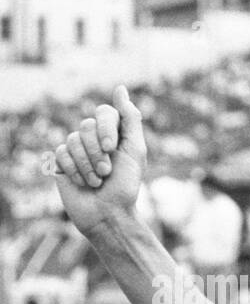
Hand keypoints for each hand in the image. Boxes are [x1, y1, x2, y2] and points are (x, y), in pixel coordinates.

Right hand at [53, 85, 147, 236]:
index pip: (104, 112)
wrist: (109, 214)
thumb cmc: (126, 186)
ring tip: (98, 182)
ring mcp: (76, 149)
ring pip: (73, 140)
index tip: (111, 148)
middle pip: (87, 126)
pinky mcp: (61, 162)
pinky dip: (75, 170)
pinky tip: (84, 184)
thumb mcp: (135, 151)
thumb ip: (130, 119)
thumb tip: (120, 88)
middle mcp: (94, 138)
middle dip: (98, 152)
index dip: (105, 128)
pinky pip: (61, 153)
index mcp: (114, 134)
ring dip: (88, 165)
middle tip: (107, 172)